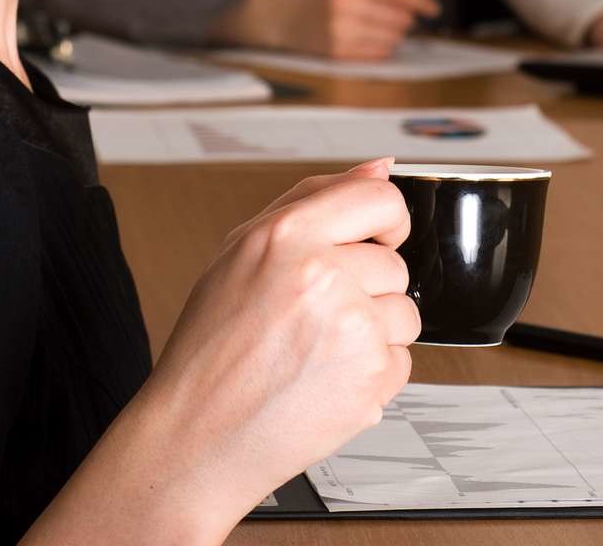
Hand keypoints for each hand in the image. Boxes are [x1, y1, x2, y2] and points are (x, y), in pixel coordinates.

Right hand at [28, 160, 418, 544]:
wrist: (197, 436)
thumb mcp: (243, 248)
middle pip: (395, 263)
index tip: (378, 237)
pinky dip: (373, 373)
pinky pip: (402, 360)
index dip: (386, 220)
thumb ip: (316, 197)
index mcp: (288, 234)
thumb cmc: (213, 344)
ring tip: (319, 349)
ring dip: (375, 331)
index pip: (381, 198)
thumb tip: (381, 166)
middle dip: (366, 287)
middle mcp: (323, 275)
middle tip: (315, 315)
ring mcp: (351, 329)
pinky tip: (327, 378)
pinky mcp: (370, 379)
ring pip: (405, 313)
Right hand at [224, 0, 439, 58]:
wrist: (289, 19)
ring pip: (392, 37)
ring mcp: (340, 29)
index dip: (419, 0)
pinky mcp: (338, 52)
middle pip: (399, 16)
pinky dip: (384, 46)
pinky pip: (380, 53)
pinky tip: (374, 39)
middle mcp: (344, 2)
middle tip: (404, 18)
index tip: (434, 6)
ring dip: (397, 34)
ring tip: (383, 28)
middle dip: (407, 19)